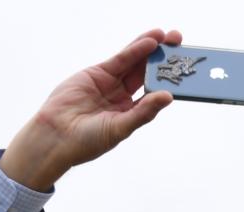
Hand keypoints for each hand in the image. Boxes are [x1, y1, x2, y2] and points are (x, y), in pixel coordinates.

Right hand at [0, 28, 181, 190]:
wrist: (55, 136)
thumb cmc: (87, 142)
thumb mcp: (119, 129)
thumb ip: (143, 112)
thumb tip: (168, 97)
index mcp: (132, 114)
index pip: (156, 93)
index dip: (172, 82)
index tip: (188, 72)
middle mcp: (124, 97)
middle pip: (149, 74)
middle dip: (165, 60)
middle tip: (183, 46)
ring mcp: (111, 84)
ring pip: (136, 62)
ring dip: (152, 49)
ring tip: (169, 37)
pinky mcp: (99, 73)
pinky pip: (121, 59)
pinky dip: (135, 49)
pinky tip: (150, 42)